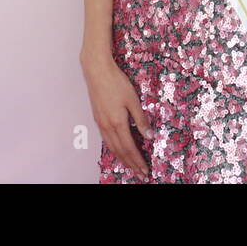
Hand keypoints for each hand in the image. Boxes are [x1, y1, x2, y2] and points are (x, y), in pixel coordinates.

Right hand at [83, 56, 151, 180]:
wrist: (97, 71)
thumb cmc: (116, 82)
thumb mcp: (133, 100)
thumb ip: (141, 119)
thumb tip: (149, 137)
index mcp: (118, 123)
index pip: (129, 148)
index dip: (137, 160)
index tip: (145, 170)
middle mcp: (107, 127)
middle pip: (120, 151)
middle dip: (130, 164)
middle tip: (139, 174)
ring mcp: (100, 123)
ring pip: (112, 147)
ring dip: (122, 159)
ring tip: (130, 167)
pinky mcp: (97, 119)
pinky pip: (106, 140)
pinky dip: (114, 149)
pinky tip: (118, 150)